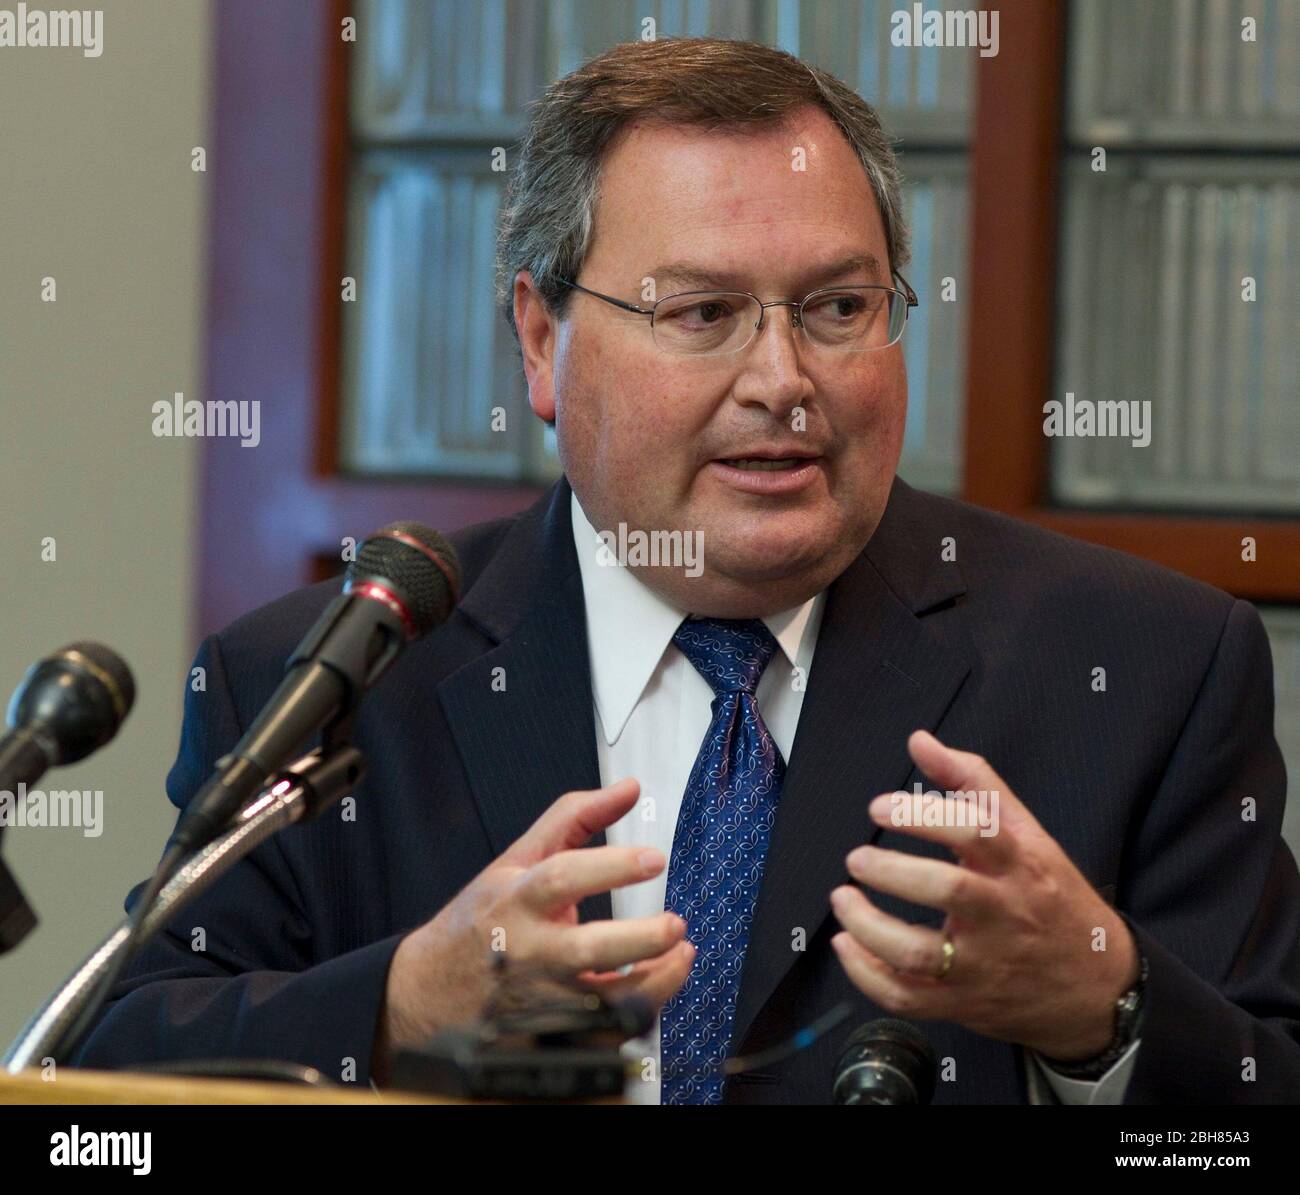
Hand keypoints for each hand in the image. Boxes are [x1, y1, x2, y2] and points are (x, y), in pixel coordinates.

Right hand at [374, 778, 692, 1079]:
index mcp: (517, 900)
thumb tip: (629, 789)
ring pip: (604, 1004)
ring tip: (679, 956)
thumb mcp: (515, 860)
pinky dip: (636, 1019)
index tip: (654, 858)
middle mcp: (528, 952)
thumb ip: (573, 819)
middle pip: (587, 949)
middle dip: (640, 938)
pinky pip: (604, 1038)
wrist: (428, 993)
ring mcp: (539, 1001)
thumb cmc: (481, 922)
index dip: (611, 866)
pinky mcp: (549, 1039)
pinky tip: (654, 992)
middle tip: (674, 924)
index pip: (562, 877)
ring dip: (653, 985)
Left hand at [830, 731, 1138, 1060]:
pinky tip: (846, 944)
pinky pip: (907, 997)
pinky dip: (867, 974)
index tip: (880, 806)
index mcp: (1021, 864)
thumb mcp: (1026, 833)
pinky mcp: (964, 1003)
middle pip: (948, 891)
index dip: (922, 814)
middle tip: (856, 858)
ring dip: (868, 927)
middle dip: (892, 871)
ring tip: (843, 898)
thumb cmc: (1050, 897)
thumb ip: (972, 782)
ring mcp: (983, 964)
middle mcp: (1004, 915)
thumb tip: (919, 740)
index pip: (976, 831)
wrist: (1098, 986)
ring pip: (920, 953)